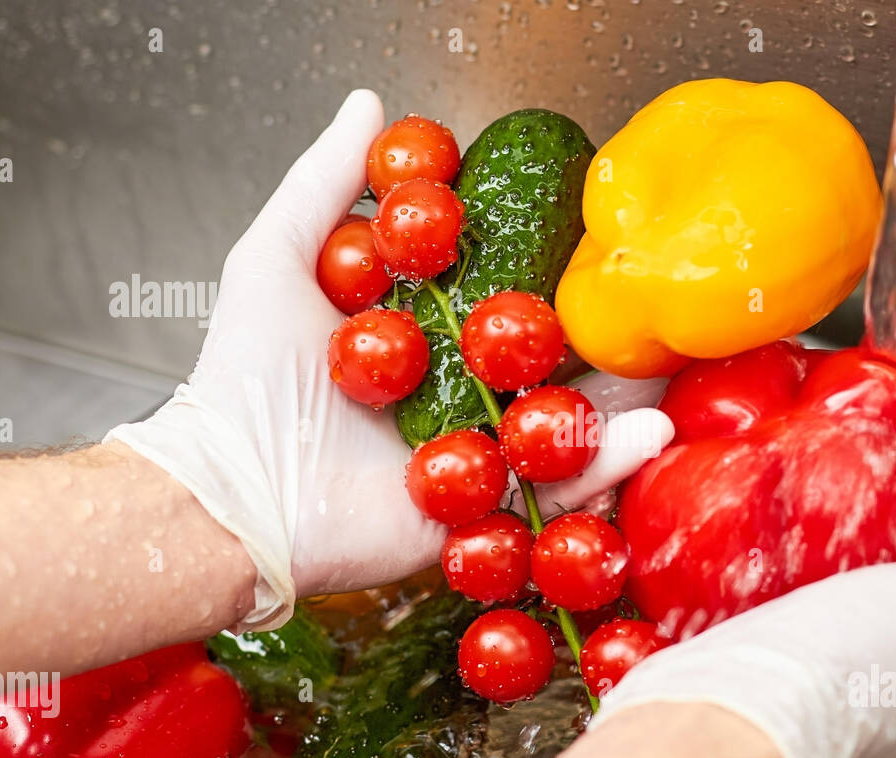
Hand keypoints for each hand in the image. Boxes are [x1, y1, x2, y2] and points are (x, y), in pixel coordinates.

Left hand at [106, 90, 671, 630]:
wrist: (232, 493)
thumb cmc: (244, 381)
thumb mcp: (275, 261)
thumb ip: (324, 184)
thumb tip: (369, 107)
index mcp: (415, 341)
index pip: (493, 298)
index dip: (539, 268)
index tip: (582, 238)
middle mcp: (447, 397)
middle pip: (540, 364)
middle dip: (598, 342)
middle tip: (641, 310)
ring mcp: (468, 457)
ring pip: (558, 425)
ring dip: (618, 404)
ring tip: (663, 373)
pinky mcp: (478, 512)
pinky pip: (549, 489)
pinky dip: (601, 464)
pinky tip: (643, 433)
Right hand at [591, 478, 895, 757]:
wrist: (725, 714)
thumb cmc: (843, 673)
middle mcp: (876, 728)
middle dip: (887, 574)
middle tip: (873, 523)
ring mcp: (808, 711)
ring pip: (829, 629)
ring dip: (821, 584)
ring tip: (813, 537)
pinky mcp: (752, 691)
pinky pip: (770, 633)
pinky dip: (769, 598)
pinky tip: (762, 565)